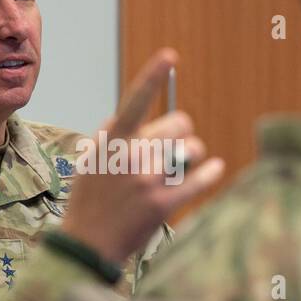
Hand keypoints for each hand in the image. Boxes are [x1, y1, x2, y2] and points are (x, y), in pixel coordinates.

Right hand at [62, 48, 224, 263]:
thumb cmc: (89, 200)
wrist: (86, 244)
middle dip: (181, 131)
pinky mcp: (163, 204)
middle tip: (175, 144)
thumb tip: (134, 114)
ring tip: (181, 166)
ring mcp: (148, 180)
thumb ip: (111, 134)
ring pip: (191, 149)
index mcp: (112, 141)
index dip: (152, 76)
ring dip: (191, 154)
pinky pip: (200, 179)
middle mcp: (132, 155)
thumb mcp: (91, 160)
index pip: (135, 100)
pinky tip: (214, 168)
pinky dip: (210, 172)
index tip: (169, 56)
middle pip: (179, 123)